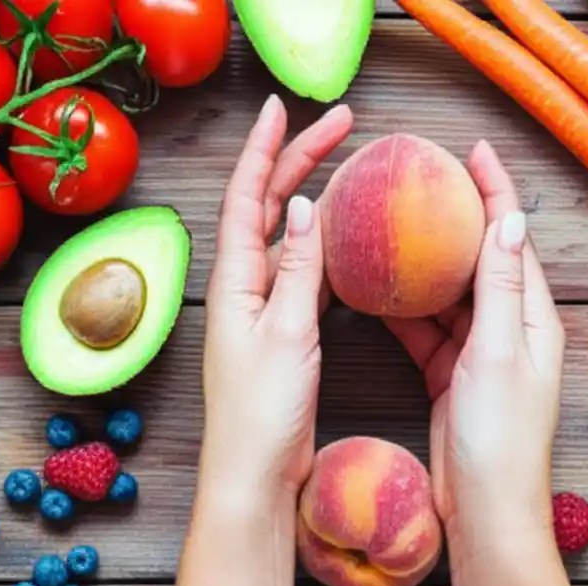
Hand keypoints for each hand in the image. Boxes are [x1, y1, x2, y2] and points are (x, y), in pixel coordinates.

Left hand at [200, 96, 353, 500]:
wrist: (255, 475)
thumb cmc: (261, 413)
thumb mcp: (286, 333)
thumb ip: (300, 270)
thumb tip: (309, 206)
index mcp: (235, 281)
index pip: (246, 195)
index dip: (264, 148)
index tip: (283, 107)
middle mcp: (244, 288)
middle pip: (270, 207)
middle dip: (300, 160)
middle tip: (341, 125)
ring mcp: (262, 309)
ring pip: (289, 237)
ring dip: (316, 199)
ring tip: (351, 168)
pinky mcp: (283, 333)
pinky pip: (304, 274)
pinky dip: (327, 248)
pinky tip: (352, 240)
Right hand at [385, 141, 564, 546]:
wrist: (483, 511)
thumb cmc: (499, 437)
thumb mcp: (499, 353)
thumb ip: (502, 287)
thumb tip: (508, 220)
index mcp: (532, 319)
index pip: (512, 240)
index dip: (494, 191)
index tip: (470, 150)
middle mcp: (510, 331)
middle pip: (481, 260)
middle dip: (454, 218)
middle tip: (420, 180)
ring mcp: (480, 355)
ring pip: (449, 294)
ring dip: (423, 263)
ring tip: (390, 225)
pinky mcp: (451, 377)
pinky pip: (425, 330)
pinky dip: (403, 309)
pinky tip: (375, 290)